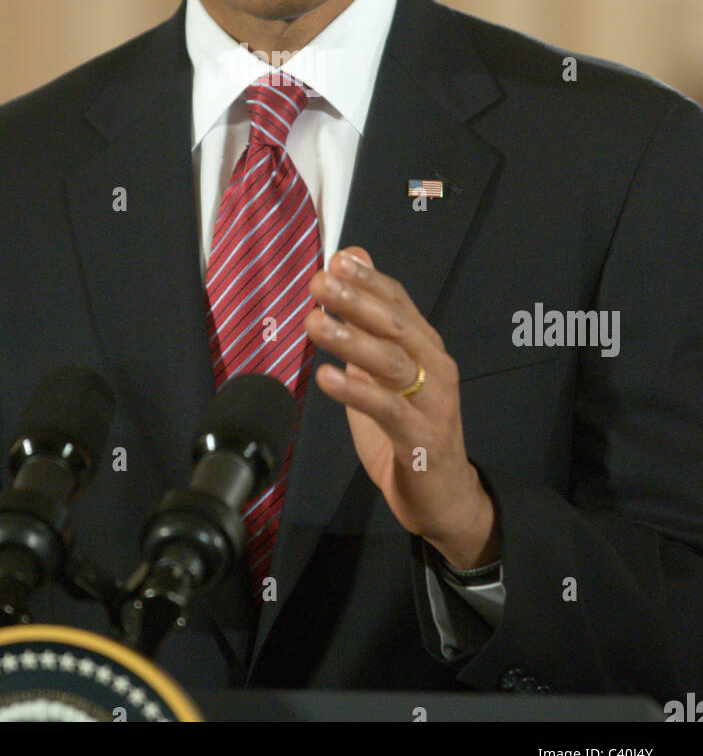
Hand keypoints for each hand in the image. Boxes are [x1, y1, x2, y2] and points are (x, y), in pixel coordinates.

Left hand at [305, 247, 500, 569]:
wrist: (441, 494)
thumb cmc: (406, 427)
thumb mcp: (380, 372)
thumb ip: (365, 323)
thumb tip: (349, 262)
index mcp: (425, 347)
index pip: (399, 302)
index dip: (369, 280)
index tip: (336, 261)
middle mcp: (435, 367)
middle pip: (395, 326)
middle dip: (356, 301)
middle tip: (320, 284)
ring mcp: (432, 403)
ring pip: (391, 362)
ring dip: (350, 340)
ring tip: (313, 323)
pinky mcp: (421, 438)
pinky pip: (387, 409)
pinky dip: (356, 391)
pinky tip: (326, 378)